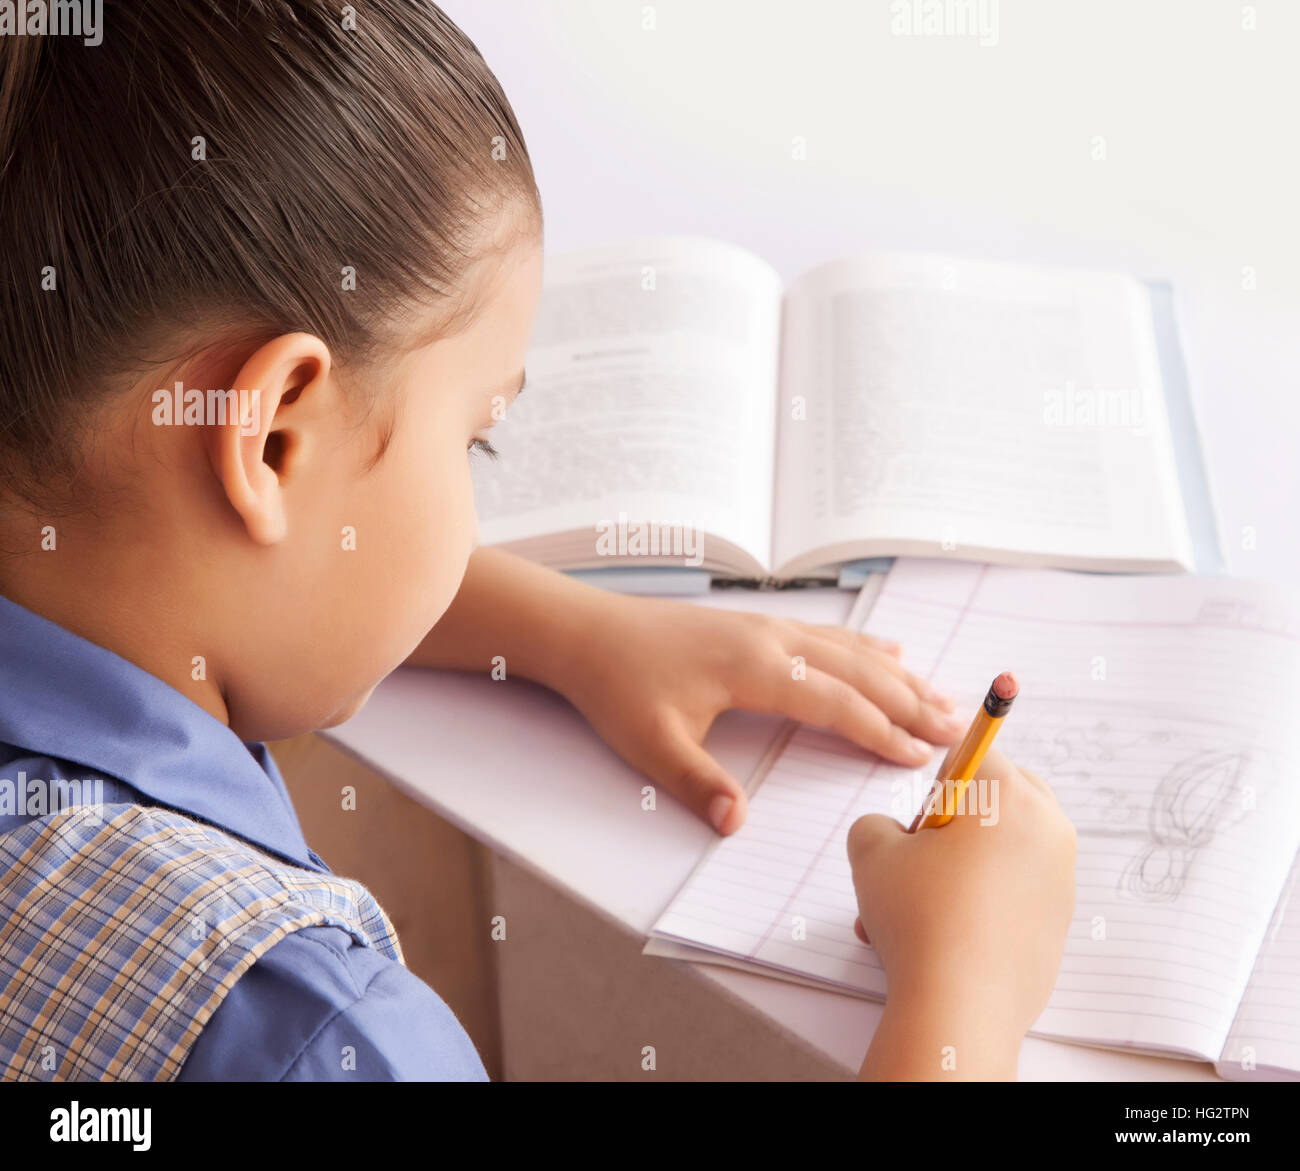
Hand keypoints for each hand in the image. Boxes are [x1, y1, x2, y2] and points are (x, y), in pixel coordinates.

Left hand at [557, 593, 967, 832]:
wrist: (589, 632)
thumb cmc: (618, 686)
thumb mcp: (651, 743)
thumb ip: (698, 783)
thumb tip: (737, 824)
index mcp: (755, 669)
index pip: (835, 703)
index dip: (880, 731)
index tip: (920, 756)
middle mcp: (772, 640)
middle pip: (857, 672)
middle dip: (909, 701)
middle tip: (955, 729)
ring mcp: (767, 627)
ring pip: (849, 649)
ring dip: (897, 673)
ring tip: (939, 695)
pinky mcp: (756, 625)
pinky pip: (827, 634)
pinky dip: (866, 646)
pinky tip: (889, 649)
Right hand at [847, 748, 1076, 1079]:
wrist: (961, 1005)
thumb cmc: (921, 918)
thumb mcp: (872, 852)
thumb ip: (876, 823)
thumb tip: (892, 834)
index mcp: (1010, 795)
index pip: (976, 754)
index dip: (939, 783)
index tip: (923, 822)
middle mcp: (1048, 828)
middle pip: (1005, 795)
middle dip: (964, 817)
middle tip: (926, 854)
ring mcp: (1062, 877)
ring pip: (1009, 846)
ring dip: (968, 863)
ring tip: (920, 908)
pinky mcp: (1061, 921)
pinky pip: (1021, 888)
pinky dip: (987, 898)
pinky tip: (946, 933)